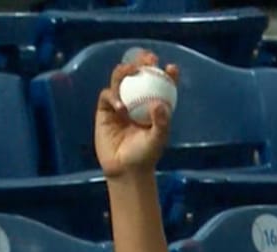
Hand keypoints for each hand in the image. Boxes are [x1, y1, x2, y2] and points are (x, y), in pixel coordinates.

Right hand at [95, 52, 175, 178]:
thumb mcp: (158, 139)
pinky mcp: (104, 109)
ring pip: (119, 81)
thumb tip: (159, 104)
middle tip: (148, 58)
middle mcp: (137, 101)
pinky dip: (113, 97)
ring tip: (131, 70)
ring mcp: (119, 103)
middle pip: (138, 76)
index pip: (161, 86)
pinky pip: (107, 96)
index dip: (166, 75)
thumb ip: (161, 123)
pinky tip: (121, 107)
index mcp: (153, 105)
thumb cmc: (145, 155)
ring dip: (124, 72)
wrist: (125, 168)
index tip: (172, 68)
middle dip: (142, 63)